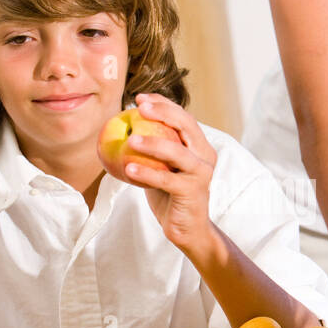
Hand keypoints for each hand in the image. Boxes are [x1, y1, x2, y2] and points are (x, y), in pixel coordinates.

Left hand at [121, 93, 217, 252]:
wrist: (187, 229)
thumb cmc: (169, 196)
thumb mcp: (161, 167)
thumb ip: (151, 149)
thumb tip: (122, 126)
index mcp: (199, 145)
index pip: (183, 117)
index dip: (163, 103)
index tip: (139, 98)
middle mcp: (205, 155)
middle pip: (186, 126)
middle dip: (162, 112)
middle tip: (138, 108)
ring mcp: (201, 173)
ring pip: (177, 152)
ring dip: (152, 143)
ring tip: (130, 140)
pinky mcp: (193, 191)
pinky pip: (166, 179)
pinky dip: (147, 173)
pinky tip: (127, 168)